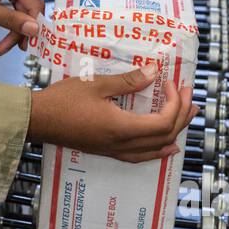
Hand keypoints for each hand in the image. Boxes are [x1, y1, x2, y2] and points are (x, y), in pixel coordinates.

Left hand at [0, 0, 44, 55]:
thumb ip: (10, 20)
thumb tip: (34, 29)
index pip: (35, 6)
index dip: (32, 29)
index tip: (24, 47)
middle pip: (30, 8)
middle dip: (21, 31)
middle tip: (8, 48)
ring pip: (25, 8)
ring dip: (16, 27)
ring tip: (4, 45)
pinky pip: (18, 2)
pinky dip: (13, 18)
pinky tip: (6, 31)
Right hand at [27, 66, 199, 162]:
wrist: (38, 120)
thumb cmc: (62, 100)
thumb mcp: (96, 84)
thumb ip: (128, 81)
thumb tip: (154, 73)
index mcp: (121, 127)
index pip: (163, 122)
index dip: (175, 103)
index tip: (172, 84)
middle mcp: (121, 144)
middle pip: (164, 136)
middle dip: (182, 116)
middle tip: (190, 96)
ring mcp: (113, 150)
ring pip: (155, 149)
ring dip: (175, 132)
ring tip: (186, 118)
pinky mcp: (106, 150)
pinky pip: (141, 156)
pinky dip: (158, 150)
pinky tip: (165, 146)